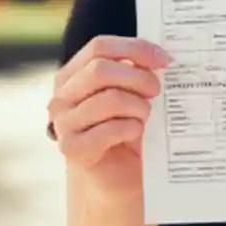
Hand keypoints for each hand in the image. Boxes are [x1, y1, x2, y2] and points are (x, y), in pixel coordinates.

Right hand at [47, 35, 171, 200]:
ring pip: (109, 99)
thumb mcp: (132, 95)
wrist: (122, 178)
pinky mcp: (73, 150)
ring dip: (138, 107)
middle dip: (138, 78)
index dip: (135, 48)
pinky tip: (136, 132)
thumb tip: (163, 56)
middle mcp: (61, 97)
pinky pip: (109, 129)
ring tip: (145, 116)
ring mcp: (63, 124)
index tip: (164, 59)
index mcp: (72, 76)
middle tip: (157, 91)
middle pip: (100, 70)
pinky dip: (131, 127)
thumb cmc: (127, 131)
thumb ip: (138, 71)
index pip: (99, 47)